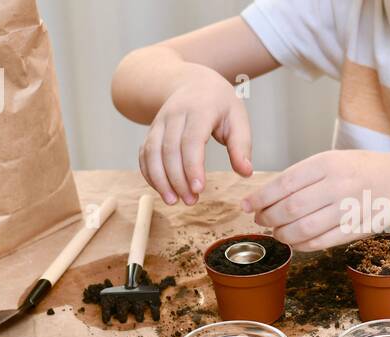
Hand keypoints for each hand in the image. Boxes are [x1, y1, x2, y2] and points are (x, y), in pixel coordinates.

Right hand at [140, 63, 252, 205]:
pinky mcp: (150, 132)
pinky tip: (161, 190)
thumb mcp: (238, 117)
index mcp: (199, 110)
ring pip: (152, 153)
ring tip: (173, 201)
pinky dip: (149, 174)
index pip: (191, 141)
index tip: (199, 189)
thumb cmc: (219, 103)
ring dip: (160, 180)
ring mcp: (158, 123)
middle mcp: (174, 115)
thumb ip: (241, 145)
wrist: (191, 82)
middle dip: (177, 179)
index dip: (193, 167)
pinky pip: (144, 154)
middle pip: (169, 150)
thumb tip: (245, 172)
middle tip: (191, 201)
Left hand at [242, 150, 389, 251]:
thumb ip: (302, 176)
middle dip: (267, 217)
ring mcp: (348, 209)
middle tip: (260, 219)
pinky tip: (295, 242)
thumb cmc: (360, 170)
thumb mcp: (332, 160)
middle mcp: (338, 185)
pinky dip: (301, 245)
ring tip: (276, 232)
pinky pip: (320, 242)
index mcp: (328, 163)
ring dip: (282, 234)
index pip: (284, 183)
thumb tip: (265, 196)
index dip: (260, 197)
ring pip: (303, 228)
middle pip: (290, 208)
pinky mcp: (355, 229)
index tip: (246, 205)